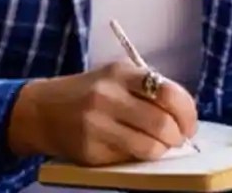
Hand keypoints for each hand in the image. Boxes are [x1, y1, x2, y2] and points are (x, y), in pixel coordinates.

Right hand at [7, 60, 198, 165]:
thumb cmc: (88, 93)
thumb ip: (147, 89)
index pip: (168, 92)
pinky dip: (139, 155)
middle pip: (162, 122)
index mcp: (120, 73)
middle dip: (179, 135)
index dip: (187, 111)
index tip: (190, 122)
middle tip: (179, 138)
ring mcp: (97, 125)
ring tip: (160, 145)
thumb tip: (184, 114)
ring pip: (149, 146)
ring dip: (162, 149)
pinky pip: (129, 157)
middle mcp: (108, 96)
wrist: (41, 110)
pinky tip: (134, 147)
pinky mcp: (90, 150)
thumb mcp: (115, 77)